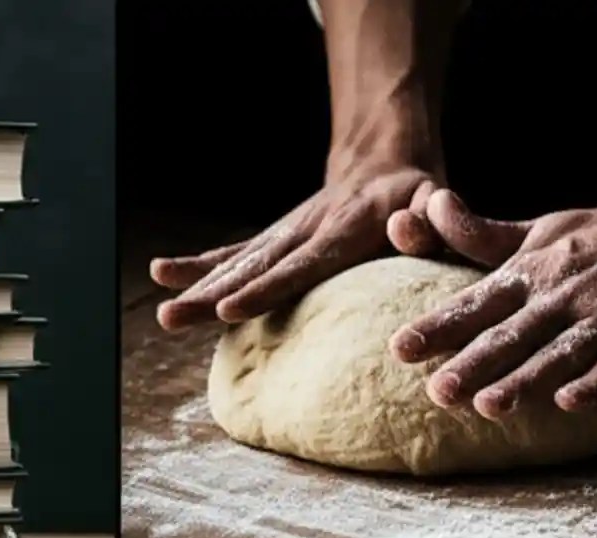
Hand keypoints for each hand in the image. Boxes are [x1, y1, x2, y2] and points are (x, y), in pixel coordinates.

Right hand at [150, 155, 443, 330]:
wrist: (383, 159)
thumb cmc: (418, 196)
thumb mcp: (435, 202)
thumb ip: (428, 220)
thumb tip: (405, 227)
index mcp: (345, 231)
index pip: (301, 265)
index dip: (264, 289)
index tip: (228, 309)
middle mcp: (304, 231)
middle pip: (251, 269)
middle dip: (210, 295)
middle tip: (172, 318)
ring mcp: (282, 234)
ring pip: (234, 264)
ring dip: (196, 288)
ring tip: (164, 314)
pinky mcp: (272, 239)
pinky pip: (231, 254)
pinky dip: (197, 265)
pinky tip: (161, 274)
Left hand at [387, 188, 596, 419]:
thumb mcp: (539, 231)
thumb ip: (480, 235)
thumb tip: (430, 204)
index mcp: (531, 273)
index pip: (476, 303)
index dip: (439, 326)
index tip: (400, 348)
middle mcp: (563, 296)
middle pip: (511, 336)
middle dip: (473, 363)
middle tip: (436, 392)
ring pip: (559, 355)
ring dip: (524, 380)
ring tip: (488, 407)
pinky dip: (595, 384)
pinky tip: (569, 403)